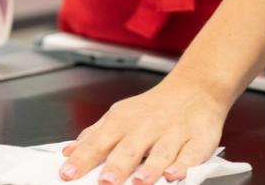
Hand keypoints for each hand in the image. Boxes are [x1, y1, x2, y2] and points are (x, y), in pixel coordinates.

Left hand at [60, 76, 229, 183]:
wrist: (194, 89)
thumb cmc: (153, 108)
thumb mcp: (120, 116)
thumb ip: (95, 135)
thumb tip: (68, 152)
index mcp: (122, 121)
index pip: (98, 141)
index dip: (83, 158)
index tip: (68, 172)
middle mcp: (146, 127)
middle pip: (128, 148)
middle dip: (115, 166)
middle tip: (104, 182)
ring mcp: (172, 133)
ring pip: (160, 153)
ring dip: (149, 169)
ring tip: (138, 183)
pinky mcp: (197, 140)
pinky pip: (190, 155)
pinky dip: (182, 165)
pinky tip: (173, 175)